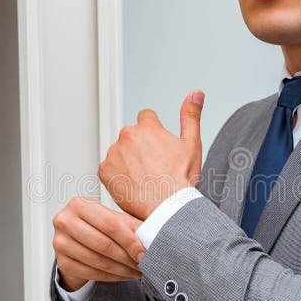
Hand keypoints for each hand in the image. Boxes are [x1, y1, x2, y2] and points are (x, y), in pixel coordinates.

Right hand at [52, 196, 145, 289]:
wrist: (76, 240)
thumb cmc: (97, 226)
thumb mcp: (115, 219)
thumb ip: (131, 225)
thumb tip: (152, 238)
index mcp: (79, 204)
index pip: (110, 225)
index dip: (130, 241)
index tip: (144, 252)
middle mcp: (65, 221)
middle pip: (104, 244)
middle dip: (127, 258)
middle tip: (143, 264)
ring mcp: (60, 243)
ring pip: (98, 261)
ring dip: (122, 270)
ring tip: (136, 271)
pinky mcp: (62, 262)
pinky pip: (92, 273)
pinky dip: (111, 277)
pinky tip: (123, 275)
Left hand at [98, 90, 204, 219]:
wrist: (166, 208)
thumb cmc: (180, 180)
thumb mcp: (192, 144)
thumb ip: (191, 115)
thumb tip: (196, 93)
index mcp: (147, 126)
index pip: (145, 117)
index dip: (153, 133)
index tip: (158, 148)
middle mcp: (127, 135)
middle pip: (131, 136)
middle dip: (139, 147)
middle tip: (153, 168)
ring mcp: (113, 153)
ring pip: (119, 152)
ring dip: (127, 161)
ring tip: (143, 179)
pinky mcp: (104, 171)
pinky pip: (109, 170)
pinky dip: (117, 176)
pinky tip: (132, 185)